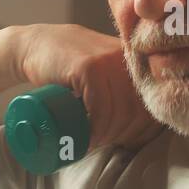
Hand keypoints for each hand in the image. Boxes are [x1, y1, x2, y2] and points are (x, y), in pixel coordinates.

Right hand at [17, 23, 160, 148]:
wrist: (36, 45)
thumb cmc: (72, 67)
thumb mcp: (106, 73)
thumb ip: (127, 89)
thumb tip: (146, 129)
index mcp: (138, 61)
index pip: (153, 104)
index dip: (143, 131)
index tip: (126, 143)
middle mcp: (128, 58)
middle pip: (138, 111)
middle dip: (123, 136)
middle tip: (104, 144)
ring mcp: (109, 59)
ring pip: (120, 111)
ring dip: (107, 135)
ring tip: (93, 142)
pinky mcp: (88, 66)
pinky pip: (101, 106)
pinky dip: (95, 127)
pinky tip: (88, 136)